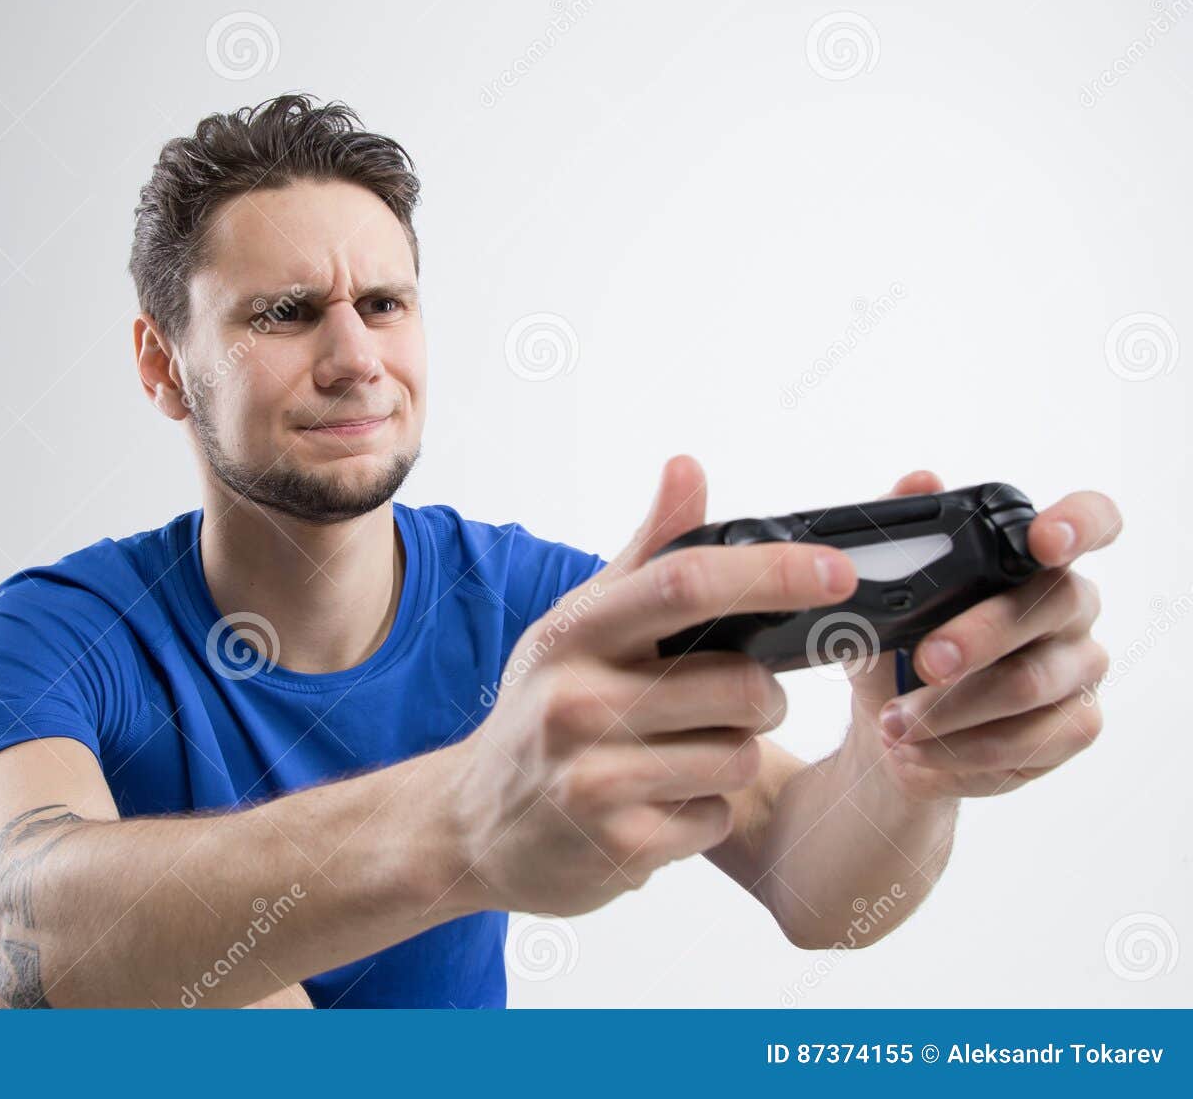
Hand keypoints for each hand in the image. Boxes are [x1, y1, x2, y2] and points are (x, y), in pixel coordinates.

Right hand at [449, 456, 859, 916]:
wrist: (477, 825)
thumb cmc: (547, 708)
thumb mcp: (581, 628)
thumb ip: (647, 554)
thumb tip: (687, 466)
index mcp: (574, 633)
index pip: (684, 584)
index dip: (771, 573)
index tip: (836, 571)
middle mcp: (575, 701)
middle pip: (740, 685)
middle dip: (763, 696)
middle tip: (734, 702)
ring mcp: (592, 779)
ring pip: (740, 758)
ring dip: (733, 758)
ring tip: (681, 758)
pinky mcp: (619, 847)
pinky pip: (717, 818)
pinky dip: (705, 813)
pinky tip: (658, 805)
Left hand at [850, 471, 1120, 800]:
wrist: (891, 727)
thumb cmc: (897, 644)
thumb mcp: (884, 593)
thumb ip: (903, 535)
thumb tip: (920, 481)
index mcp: (1035, 560)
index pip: (1091, 522)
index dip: (1078, 524)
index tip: (1044, 540)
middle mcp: (1071, 608)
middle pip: (1048, 607)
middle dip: (980, 636)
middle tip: (924, 660)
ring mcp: (1078, 670)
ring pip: (1031, 685)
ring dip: (953, 708)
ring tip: (894, 723)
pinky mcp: (1071, 727)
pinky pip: (1028, 742)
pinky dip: (961, 750)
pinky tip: (917, 751)